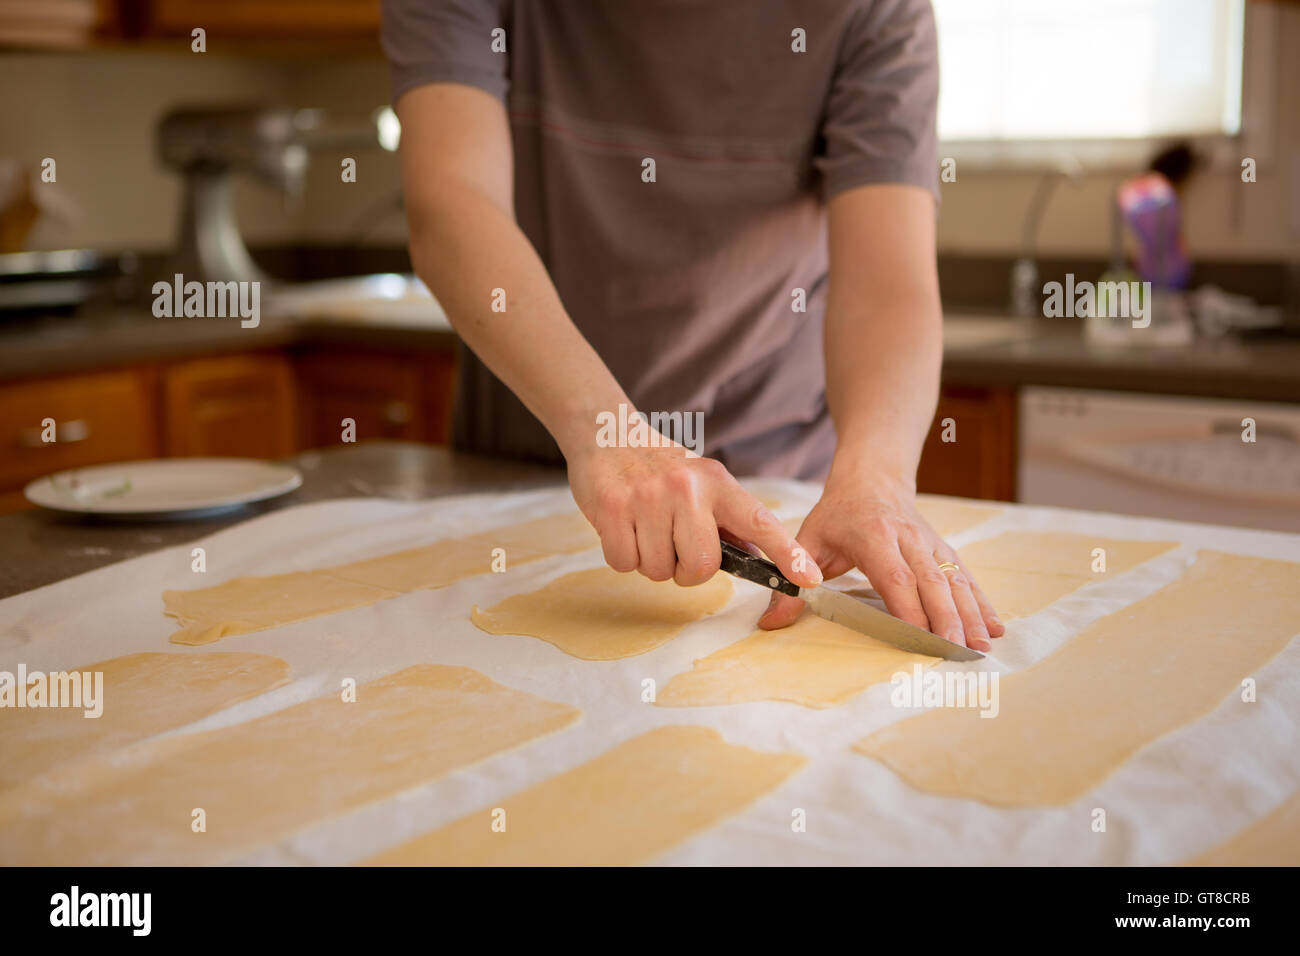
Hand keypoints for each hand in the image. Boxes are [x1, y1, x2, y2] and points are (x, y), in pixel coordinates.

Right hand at [568, 443, 822, 589]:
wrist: (607, 433)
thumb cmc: (662, 469)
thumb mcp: (704, 483)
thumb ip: (730, 522)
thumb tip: (760, 560)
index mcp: (718, 483)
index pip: (760, 522)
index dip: (787, 553)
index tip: (808, 579)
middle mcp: (686, 488)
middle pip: (701, 567)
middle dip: (686, 570)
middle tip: (673, 545)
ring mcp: (647, 498)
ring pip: (658, 570)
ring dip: (651, 561)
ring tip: (645, 529)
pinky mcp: (612, 508)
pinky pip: (625, 563)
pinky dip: (624, 556)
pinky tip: (624, 528)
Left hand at [757, 473, 1003, 649]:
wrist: (872, 477)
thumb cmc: (837, 514)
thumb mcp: (808, 539)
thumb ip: (791, 580)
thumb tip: (771, 622)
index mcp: (873, 536)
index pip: (895, 576)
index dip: (909, 608)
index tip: (918, 638)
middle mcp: (908, 538)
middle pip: (932, 582)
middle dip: (948, 619)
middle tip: (958, 654)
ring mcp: (930, 543)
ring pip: (955, 580)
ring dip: (971, 615)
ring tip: (981, 648)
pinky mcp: (944, 548)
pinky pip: (966, 576)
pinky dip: (982, 601)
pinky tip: (995, 626)